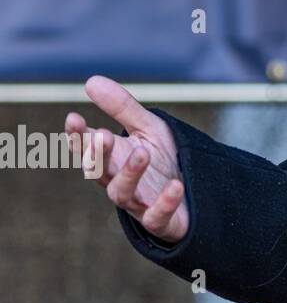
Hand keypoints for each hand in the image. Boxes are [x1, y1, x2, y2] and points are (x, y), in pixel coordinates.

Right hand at [64, 75, 188, 242]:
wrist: (196, 190)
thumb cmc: (164, 158)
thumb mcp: (147, 128)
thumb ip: (121, 108)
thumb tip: (90, 81)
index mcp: (112, 159)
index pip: (88, 148)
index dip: (78, 136)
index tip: (73, 118)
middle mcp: (119, 182)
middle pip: (100, 172)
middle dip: (98, 155)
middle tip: (102, 136)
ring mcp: (139, 203)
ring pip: (122, 194)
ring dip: (129, 174)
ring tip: (142, 152)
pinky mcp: (160, 221)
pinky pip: (157, 217)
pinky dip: (164, 204)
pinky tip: (175, 186)